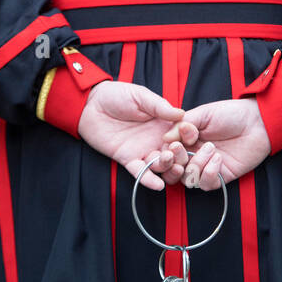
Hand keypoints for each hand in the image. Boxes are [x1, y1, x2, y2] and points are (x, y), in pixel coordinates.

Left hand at [77, 81, 199, 189]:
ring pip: (160, 165)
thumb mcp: (141, 96)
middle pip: (175, 154)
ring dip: (167, 168)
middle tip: (179, 154)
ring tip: (171, 166)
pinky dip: (148, 180)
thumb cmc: (117, 95)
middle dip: (180, 157)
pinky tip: (158, 185)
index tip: (191, 138)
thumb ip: (160, 106)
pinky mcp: (128, 159)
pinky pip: (140, 172)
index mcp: (163, 123)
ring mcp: (143, 150)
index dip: (188, 138)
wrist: (91, 104)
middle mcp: (156, 139)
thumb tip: (182, 114)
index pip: (182, 135)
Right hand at [163, 98, 270, 189]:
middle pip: (174, 169)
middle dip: (176, 161)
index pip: (168, 152)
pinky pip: (206, 184)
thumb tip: (164, 138)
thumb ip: (183, 124)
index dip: (167, 152)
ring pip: (188, 179)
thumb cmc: (231, 114)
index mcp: (185, 139)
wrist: (257, 122)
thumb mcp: (204, 114)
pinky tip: (218, 159)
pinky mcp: (220, 177)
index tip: (173, 145)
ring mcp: (206, 167)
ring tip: (211, 148)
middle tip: (183, 149)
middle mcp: (193, 155)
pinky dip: (209, 173)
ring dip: (196, 165)